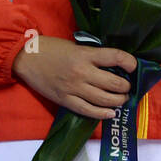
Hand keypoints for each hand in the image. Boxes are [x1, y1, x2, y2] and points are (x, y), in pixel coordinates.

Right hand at [11, 35, 136, 117]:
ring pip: (103, 99)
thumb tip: (114, 66)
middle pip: (113, 83)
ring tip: (122, 99)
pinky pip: (87, 110)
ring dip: (118, 101)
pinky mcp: (65, 100)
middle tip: (127, 87)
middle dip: (125, 87)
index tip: (134, 66)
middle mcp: (82, 71)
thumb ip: (93, 56)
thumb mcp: (76, 47)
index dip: (129, 62)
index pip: (115, 57)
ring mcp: (73, 88)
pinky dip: (102, 113)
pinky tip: (111, 113)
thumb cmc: (52, 49)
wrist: (27, 58)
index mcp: (85, 54)